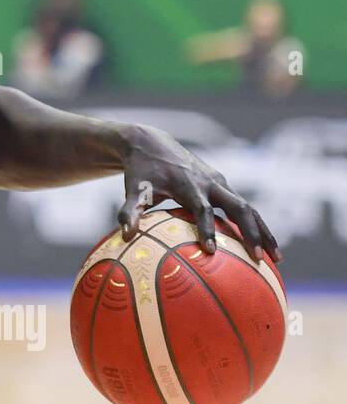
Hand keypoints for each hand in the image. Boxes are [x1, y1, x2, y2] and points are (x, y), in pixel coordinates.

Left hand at [117, 124, 282, 263]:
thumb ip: (130, 211)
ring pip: (249, 208)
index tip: (210, 250)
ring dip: (264, 231)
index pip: (202, 208)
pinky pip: (245, 207)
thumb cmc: (141, 171)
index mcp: (188, 184)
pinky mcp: (223, 186)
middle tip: (259, 259)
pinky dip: (257, 226)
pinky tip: (264, 248)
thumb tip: (126, 237)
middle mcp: (210, 182)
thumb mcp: (133, 189)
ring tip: (276, 260)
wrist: (152, 143)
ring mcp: (220, 183)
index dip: (206, 228)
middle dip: (251, 232)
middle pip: (239, 207)